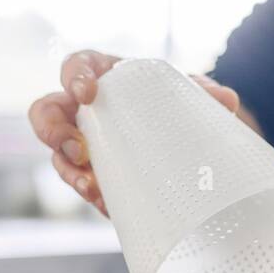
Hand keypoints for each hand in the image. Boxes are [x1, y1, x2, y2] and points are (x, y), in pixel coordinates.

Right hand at [27, 50, 240, 215]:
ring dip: (69, 173)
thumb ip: (205, 92)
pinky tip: (108, 206)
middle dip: (53, 131)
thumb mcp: (193, 93)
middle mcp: (85, 110)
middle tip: (79, 150)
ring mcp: (86, 145)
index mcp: (104, 76)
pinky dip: (94, 196)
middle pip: (47, 113)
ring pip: (58, 156)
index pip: (76, 66)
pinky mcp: (96, 175)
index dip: (73, 76)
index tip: (87, 92)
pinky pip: (84, 185)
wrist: (185, 136)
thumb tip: (226, 100)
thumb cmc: (177, 101)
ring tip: (91, 188)